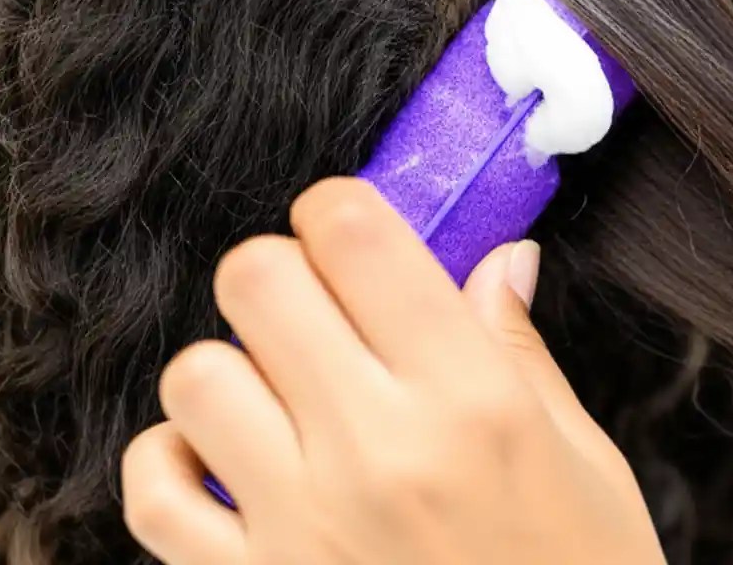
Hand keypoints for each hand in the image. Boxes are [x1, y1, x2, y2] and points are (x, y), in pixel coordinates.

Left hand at [120, 178, 665, 564]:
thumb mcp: (580, 453)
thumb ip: (516, 347)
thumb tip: (500, 257)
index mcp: (473, 400)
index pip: (354, 234)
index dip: (342, 209)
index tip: (356, 233)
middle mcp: (378, 449)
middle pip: (257, 278)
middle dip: (286, 271)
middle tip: (323, 307)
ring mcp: (302, 523)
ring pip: (197, 373)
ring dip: (236, 365)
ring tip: (286, 394)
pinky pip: (152, 490)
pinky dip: (175, 458)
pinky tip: (230, 461)